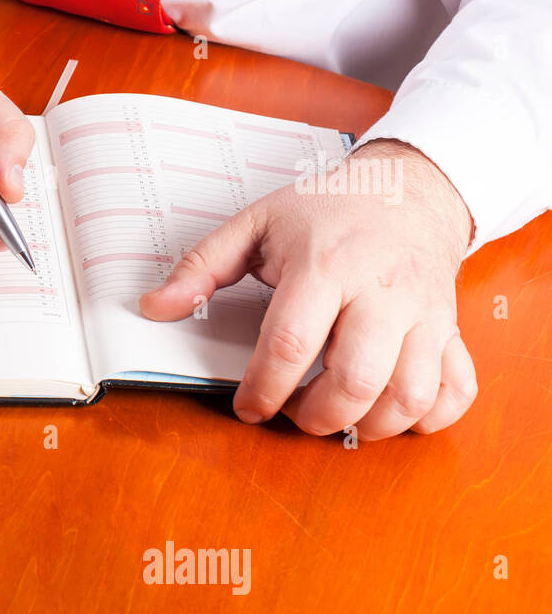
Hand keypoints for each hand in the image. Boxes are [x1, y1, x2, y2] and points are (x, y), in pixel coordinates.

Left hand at [140, 140, 478, 438]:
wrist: (409, 187)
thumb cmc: (328, 210)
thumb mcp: (256, 224)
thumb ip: (202, 267)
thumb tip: (155, 307)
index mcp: (326, 265)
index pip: (290, 343)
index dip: (262, 388)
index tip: (247, 406)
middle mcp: (382, 291)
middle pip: (357, 377)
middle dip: (317, 416)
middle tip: (294, 416)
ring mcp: (425, 313)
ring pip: (411, 394)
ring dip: (371, 426)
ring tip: (338, 419)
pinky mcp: (452, 329)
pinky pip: (458, 389)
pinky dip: (431, 418)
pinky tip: (394, 414)